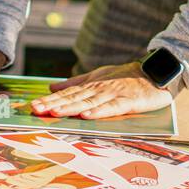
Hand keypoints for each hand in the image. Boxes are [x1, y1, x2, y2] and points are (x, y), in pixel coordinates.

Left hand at [28, 60, 173, 119]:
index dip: (49, 100)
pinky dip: (99, 112)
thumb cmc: (125, 77)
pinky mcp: (128, 101)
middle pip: (73, 98)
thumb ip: (75, 83)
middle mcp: (98, 90)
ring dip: (70, 108)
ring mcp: (112, 95)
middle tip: (36, 110)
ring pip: (88, 102)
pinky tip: (86, 116)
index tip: (33, 106)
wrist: (154, 73)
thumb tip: (52, 87)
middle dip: (53, 105)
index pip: (66, 94)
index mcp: (90, 85)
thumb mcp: (97, 77)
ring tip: (54, 113)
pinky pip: (112, 107)